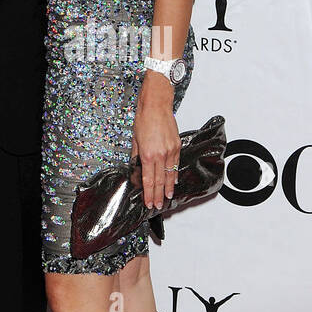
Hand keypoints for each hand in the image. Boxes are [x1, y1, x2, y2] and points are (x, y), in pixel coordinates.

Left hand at [131, 79, 180, 209]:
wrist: (156, 105)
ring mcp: (170, 151)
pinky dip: (174, 174)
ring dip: (168, 188)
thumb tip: (136, 169)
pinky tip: (174, 181)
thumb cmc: (144, 119)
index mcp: (147, 154)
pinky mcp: (177, 146)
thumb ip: (136, 157)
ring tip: (167, 197)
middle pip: (160, 181)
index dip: (149, 194)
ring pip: (170, 174)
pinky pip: (176, 164)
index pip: (148, 180)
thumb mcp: (135, 140)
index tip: (149, 203)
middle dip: (159, 195)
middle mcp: (160, 155)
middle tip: (158, 206)